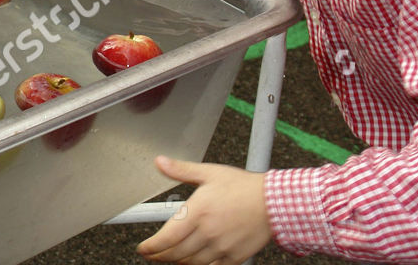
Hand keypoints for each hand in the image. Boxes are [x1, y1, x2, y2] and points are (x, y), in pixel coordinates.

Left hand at [138, 156, 271, 263]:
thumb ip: (181, 170)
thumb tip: (160, 162)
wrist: (274, 203)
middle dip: (160, 256)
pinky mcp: (235, 257)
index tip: (143, 248)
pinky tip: (193, 261)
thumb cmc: (243, 187)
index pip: (167, 238)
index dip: (151, 247)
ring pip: (192, 263)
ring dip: (177, 262)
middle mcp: (208, 232)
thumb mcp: (209, 173)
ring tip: (170, 256)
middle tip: (152, 254)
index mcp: (198, 212)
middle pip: (176, 254)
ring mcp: (222, 247)